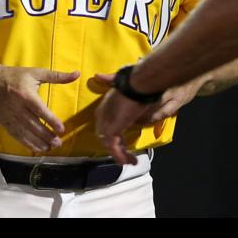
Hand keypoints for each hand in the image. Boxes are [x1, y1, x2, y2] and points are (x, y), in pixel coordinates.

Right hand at [0, 65, 79, 152]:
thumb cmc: (13, 76)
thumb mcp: (35, 72)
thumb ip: (56, 76)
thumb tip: (77, 74)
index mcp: (25, 94)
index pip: (40, 110)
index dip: (51, 121)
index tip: (61, 129)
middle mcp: (17, 107)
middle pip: (33, 124)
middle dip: (46, 135)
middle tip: (58, 143)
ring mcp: (9, 116)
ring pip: (25, 132)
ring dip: (37, 141)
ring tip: (50, 148)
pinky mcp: (4, 122)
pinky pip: (16, 135)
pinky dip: (26, 143)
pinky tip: (36, 148)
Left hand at [90, 72, 205, 165]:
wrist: (139, 84)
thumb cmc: (136, 81)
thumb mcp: (121, 83)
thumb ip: (110, 81)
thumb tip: (97, 75)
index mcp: (105, 105)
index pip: (107, 125)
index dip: (115, 136)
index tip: (125, 143)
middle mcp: (102, 114)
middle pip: (106, 137)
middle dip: (118, 148)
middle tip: (129, 157)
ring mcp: (106, 122)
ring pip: (109, 144)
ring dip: (121, 155)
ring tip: (132, 162)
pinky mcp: (112, 128)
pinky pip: (114, 146)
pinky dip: (120, 155)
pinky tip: (129, 161)